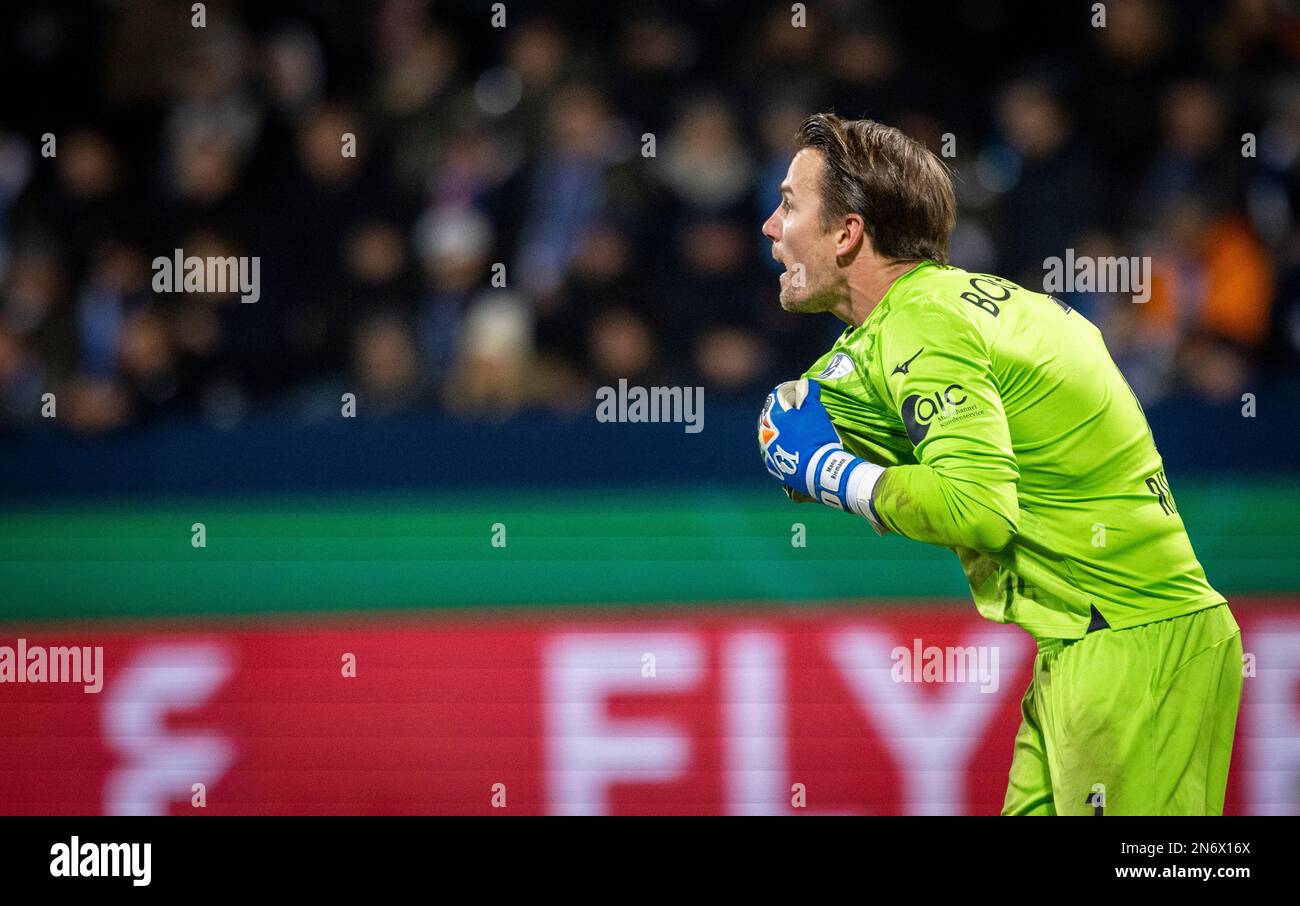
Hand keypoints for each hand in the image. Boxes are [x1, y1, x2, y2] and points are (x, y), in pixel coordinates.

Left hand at [758, 378, 884, 517]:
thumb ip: (809, 393)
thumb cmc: (816, 436)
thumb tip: (806, 383)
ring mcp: (766, 451)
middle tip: (803, 409)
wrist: (818, 470)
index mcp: (771, 416)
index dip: (791, 389)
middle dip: (787, 408)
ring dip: (784, 428)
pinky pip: (776, 450)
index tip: (803, 390)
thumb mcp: (815, 410)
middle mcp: (763, 433)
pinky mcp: (772, 466)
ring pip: (773, 433)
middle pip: (773, 414)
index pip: (778, 395)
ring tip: (800, 428)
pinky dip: (784, 444)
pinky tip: (796, 445)